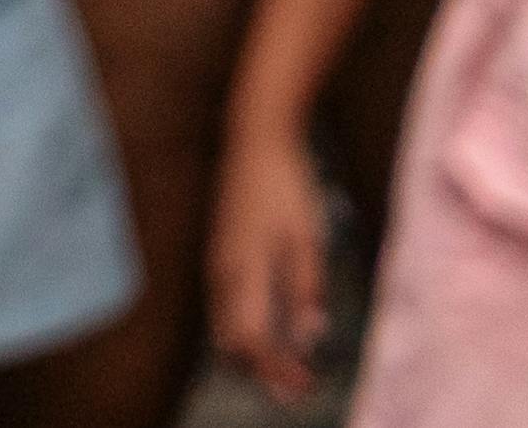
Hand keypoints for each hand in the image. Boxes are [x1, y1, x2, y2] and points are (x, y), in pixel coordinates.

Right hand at [210, 120, 336, 402]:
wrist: (254, 137)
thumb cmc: (285, 186)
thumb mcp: (306, 238)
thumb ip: (305, 289)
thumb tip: (310, 337)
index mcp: (242, 270)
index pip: (251, 340)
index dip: (275, 370)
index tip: (304, 388)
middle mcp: (222, 272)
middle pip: (230, 340)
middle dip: (260, 371)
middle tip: (295, 389)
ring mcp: (217, 261)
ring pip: (224, 324)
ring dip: (252, 353)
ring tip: (286, 370)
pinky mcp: (221, 252)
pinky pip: (225, 305)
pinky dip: (245, 329)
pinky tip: (270, 332)